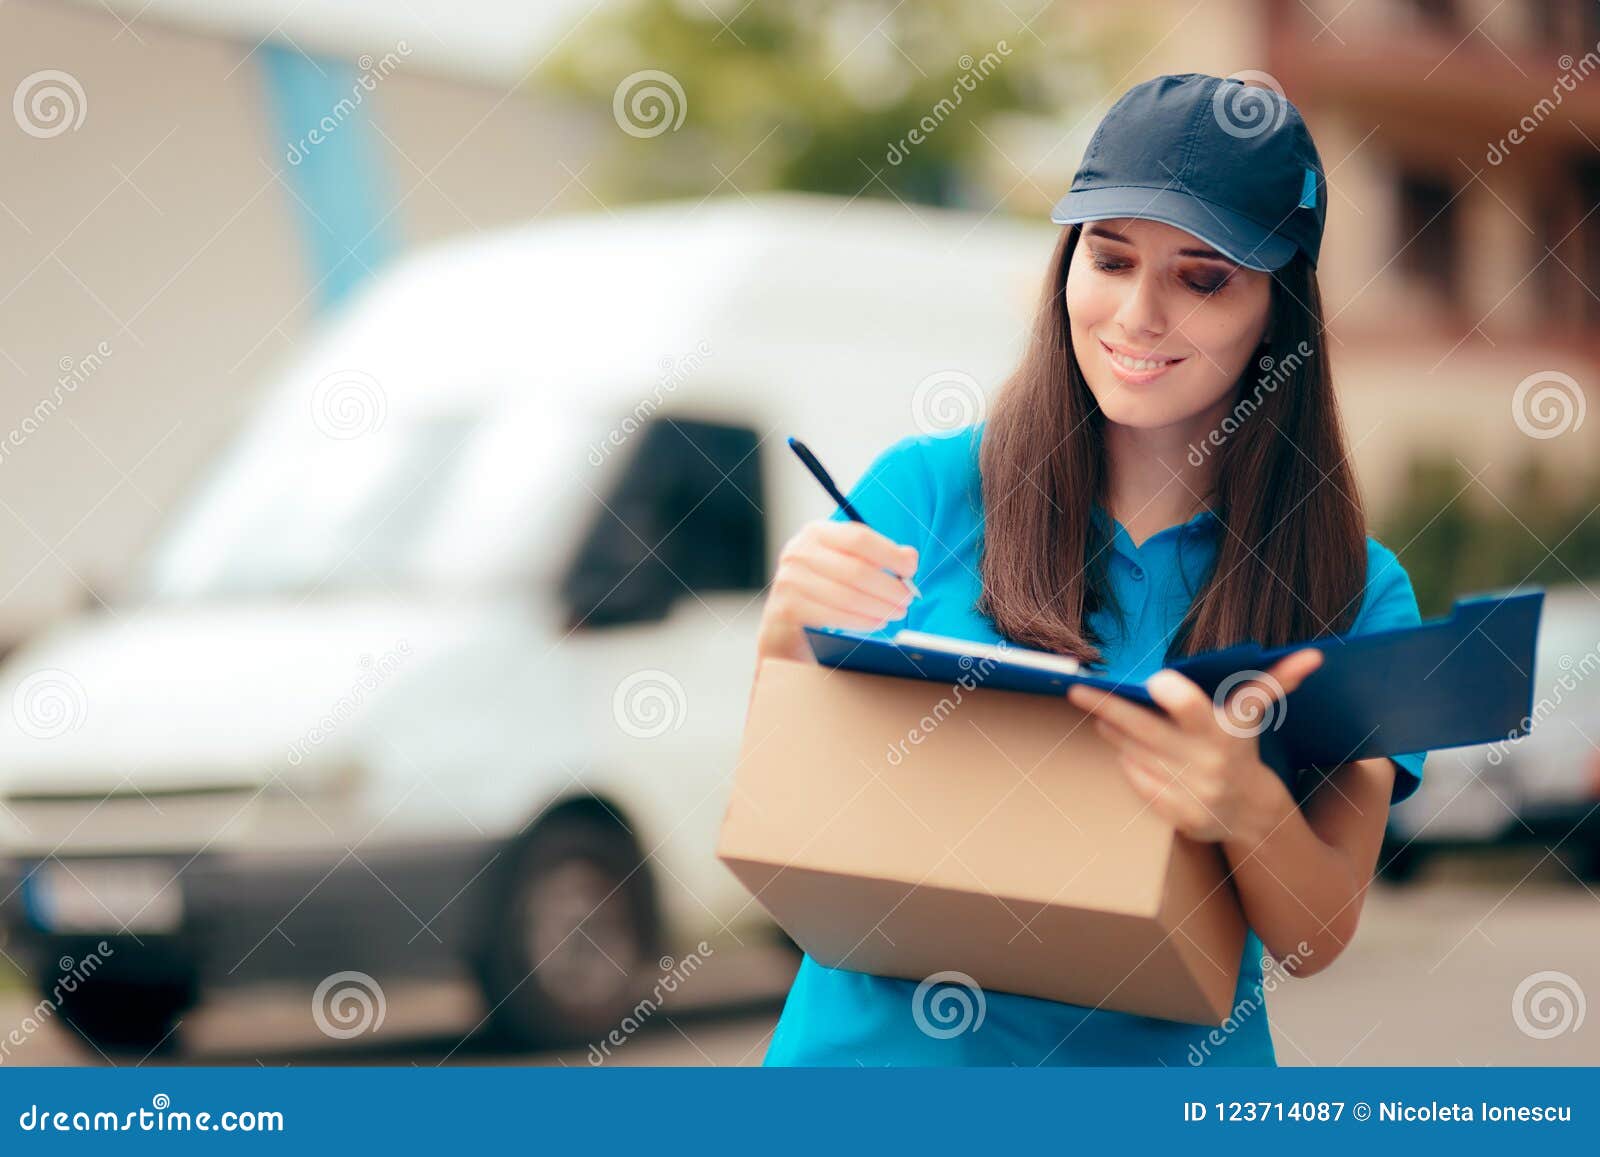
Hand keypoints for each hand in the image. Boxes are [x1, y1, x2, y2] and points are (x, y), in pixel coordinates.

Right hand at [755, 520, 917, 663]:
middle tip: (907, 599)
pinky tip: (877, 622)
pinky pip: (835, 616)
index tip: (910, 569)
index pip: (859, 538)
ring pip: (848, 596)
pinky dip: (863, 621)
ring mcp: (790, 581)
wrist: (784, 620)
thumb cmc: (823, 586)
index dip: (890, 554)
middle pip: (856, 570)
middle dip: (889, 587)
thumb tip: (909, 557)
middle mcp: (799, 552)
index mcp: (816, 532)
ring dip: (880, 607)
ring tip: (896, 612)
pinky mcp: (787, 609)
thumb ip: (877, 555)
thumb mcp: (846, 561)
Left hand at [1064, 649, 1324, 847]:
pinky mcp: (1174, 813)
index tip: (1155, 680)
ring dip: (1112, 730)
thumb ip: (1277, 681)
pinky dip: (1126, 758)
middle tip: (1077, 690)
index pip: (1199, 710)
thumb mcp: (1254, 715)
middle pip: (1147, 730)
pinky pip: (1136, 778)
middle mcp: (1206, 762)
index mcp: (1225, 732)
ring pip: (1133, 752)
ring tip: (1100, 712)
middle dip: (1108, 708)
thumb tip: (1315, 656)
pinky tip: (1122, 745)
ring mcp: (1189, 791)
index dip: (1177, 696)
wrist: (1250, 813)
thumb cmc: (1241, 747)